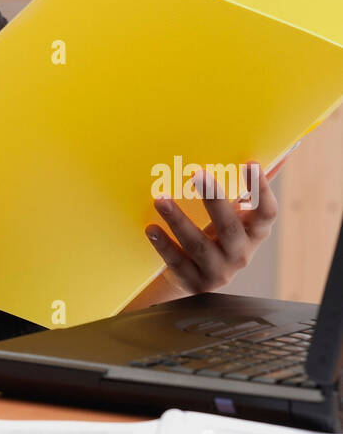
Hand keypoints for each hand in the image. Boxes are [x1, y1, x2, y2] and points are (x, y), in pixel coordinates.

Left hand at [146, 160, 278, 296]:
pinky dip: (164, 245)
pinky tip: (151, 229)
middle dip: (214, 200)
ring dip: (179, 220)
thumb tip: (283, 150)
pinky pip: (178, 263)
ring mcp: (219, 271)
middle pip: (229, 228)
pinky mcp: (195, 282)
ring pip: (198, 246)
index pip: (267, 213)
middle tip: (197, 173)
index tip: (251, 163)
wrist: (197, 274)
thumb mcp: (238, 214)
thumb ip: (254, 186)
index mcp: (254, 232)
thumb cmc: (220, 232)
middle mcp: (240, 254)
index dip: (262, 190)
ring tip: (160, 199)